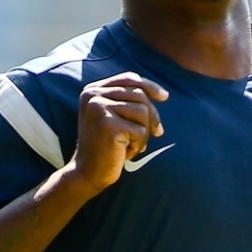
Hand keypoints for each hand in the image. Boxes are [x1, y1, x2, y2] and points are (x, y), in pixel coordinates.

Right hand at [71, 72, 168, 191]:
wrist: (87, 173)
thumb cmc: (105, 146)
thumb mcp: (113, 117)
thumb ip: (128, 101)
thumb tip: (162, 94)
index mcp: (92, 90)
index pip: (128, 78)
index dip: (149, 86)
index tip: (164, 96)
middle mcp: (93, 96)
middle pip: (139, 95)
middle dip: (152, 116)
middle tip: (157, 132)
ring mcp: (99, 109)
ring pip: (142, 112)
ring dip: (143, 133)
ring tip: (131, 145)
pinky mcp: (109, 125)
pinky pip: (140, 130)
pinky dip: (138, 145)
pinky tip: (125, 153)